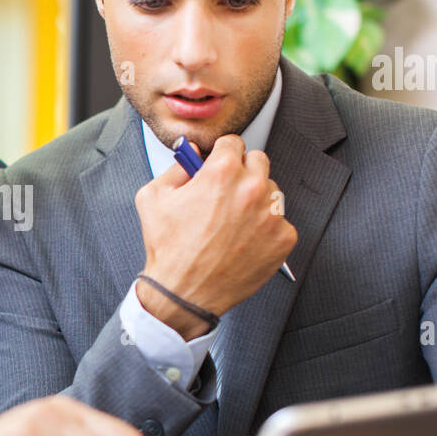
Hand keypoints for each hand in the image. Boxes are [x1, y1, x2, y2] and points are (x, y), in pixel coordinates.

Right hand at [134, 135, 296, 337]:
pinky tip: (244, 240)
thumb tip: (190, 155)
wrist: (184, 293)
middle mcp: (251, 189)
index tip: (220, 163)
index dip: (221, 154)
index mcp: (222, 173)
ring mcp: (271, 214)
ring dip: (256, 200)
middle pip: (258, 161)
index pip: (233, 143)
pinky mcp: (283, 238)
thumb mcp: (153, 198)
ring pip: (271, 191)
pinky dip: (265, 229)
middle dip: (242, 171)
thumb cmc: (169, 250)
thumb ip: (175, 168)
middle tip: (227, 192)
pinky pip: (280, 222)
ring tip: (233, 222)